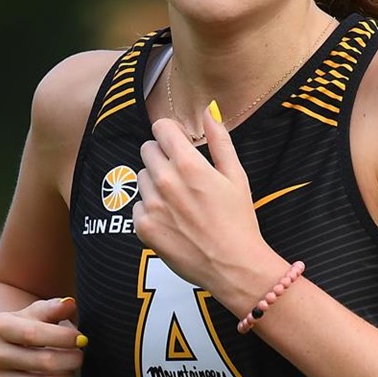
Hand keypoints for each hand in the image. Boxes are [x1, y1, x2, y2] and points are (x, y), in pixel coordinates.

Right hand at [0, 297, 85, 376]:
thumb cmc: (18, 333)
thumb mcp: (31, 315)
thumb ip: (51, 309)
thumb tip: (69, 304)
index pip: (34, 334)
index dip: (63, 338)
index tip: (80, 339)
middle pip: (44, 362)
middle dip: (71, 360)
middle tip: (78, 357)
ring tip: (68, 371)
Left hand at [133, 110, 283, 309]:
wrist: (233, 266)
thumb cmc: (239, 220)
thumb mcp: (236, 176)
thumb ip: (219, 140)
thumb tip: (208, 110)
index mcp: (188, 164)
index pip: (160, 128)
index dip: (171, 132)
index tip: (179, 143)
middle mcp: (164, 181)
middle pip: (147, 149)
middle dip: (162, 155)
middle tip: (182, 174)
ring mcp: (151, 205)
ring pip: (141, 177)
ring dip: (155, 182)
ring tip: (179, 201)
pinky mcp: (143, 227)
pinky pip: (137, 205)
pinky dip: (150, 209)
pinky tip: (173, 220)